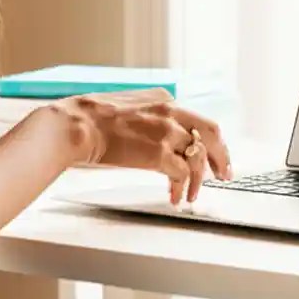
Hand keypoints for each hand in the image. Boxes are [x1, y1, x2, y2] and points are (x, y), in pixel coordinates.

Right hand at [52, 88, 232, 204]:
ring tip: (192, 195)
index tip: (212, 154)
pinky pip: (182, 174)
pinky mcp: (159, 153)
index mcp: (164, 100)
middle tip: (224, 174)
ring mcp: (166, 132)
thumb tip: (157, 137)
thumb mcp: (129, 106)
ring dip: (199, 180)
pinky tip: (175, 197)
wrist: (75, 125)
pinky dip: (182, 188)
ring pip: (199, 158)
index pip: (197, 120)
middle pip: (211, 134)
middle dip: (221, 156)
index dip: (208, 140)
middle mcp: (171, 112)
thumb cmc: (90, 120)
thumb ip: (149, 117)